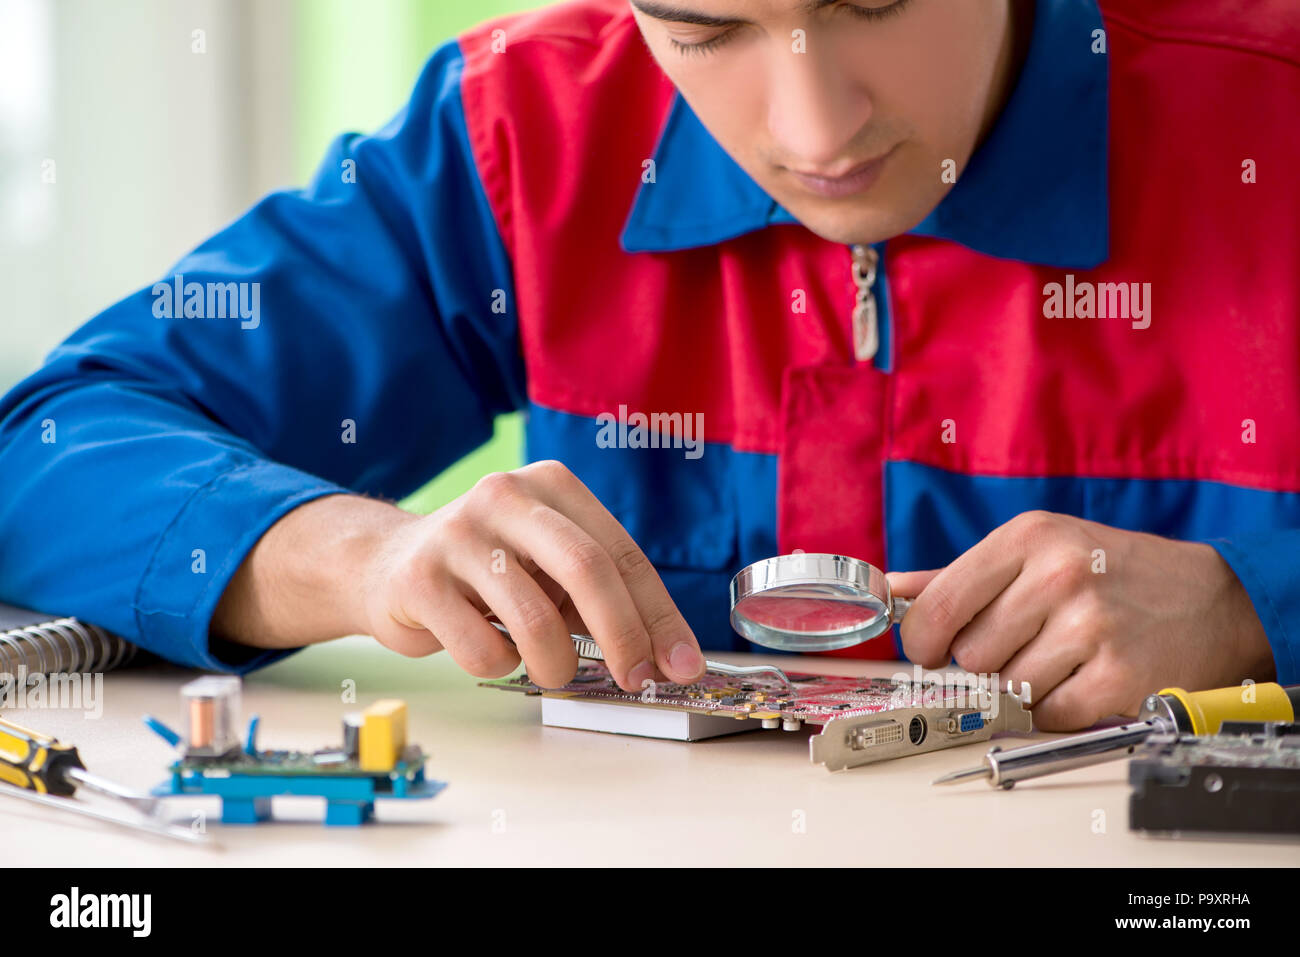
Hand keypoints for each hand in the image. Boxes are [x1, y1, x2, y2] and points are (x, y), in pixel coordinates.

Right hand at [360, 460, 704, 690]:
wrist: (387, 566)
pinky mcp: (419, 579)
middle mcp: (505, 495)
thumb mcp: (551, 568)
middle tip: (636, 679)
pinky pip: (483, 648)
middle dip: (623, 636)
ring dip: (555, 664)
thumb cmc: (492, 572)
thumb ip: (607, 601)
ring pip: (535, 620)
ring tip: (548, 668)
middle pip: (586, 569)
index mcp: (552, 486)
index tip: (682, 664)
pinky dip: (500, 665)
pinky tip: (488, 645)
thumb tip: (669, 658)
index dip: (658, 615)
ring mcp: (458, 533)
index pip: (622, 553)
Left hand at [886, 510, 1276, 730]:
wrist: (1213, 599)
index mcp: (1029, 538)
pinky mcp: (1118, 677)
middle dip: (985, 661)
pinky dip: (1057, 709)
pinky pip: (1048, 715)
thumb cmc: (1112, 572)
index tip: (931, 648)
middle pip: (969, 655)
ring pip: (1006, 688)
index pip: (938, 606)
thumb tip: (892, 592)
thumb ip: (959, 576)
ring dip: (1023, 686)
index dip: (923, 640)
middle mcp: (1059, 576)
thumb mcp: (1037, 551)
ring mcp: (1091, 627)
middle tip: (1023, 644)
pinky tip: (1081, 679)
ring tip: (1060, 657)